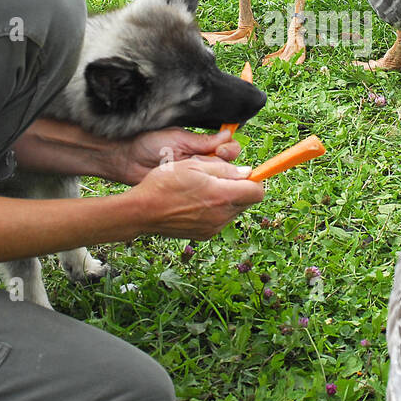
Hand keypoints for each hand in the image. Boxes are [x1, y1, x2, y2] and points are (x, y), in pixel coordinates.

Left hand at [110, 127, 242, 185]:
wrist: (124, 158)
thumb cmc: (148, 143)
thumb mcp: (177, 139)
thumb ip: (203, 141)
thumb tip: (227, 136)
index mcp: (201, 147)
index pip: (228, 149)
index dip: (229, 151)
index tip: (221, 151)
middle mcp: (201, 163)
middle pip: (227, 169)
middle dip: (223, 167)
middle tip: (208, 164)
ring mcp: (193, 180)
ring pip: (216, 184)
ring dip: (212, 181)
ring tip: (197, 176)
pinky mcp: (184, 193)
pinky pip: (201, 196)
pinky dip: (203, 194)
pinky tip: (196, 192)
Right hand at [128, 155, 263, 240]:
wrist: (142, 212)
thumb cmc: (165, 182)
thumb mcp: (194, 166)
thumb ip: (224, 169)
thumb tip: (247, 172)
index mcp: (222, 195)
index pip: (257, 192)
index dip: (254, 180)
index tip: (244, 174)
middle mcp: (221, 215)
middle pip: (246, 201)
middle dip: (239, 189)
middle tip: (218, 179)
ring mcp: (214, 227)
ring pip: (233, 211)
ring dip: (226, 200)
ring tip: (203, 190)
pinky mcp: (205, 235)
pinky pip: (220, 220)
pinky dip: (215, 211)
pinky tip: (196, 203)